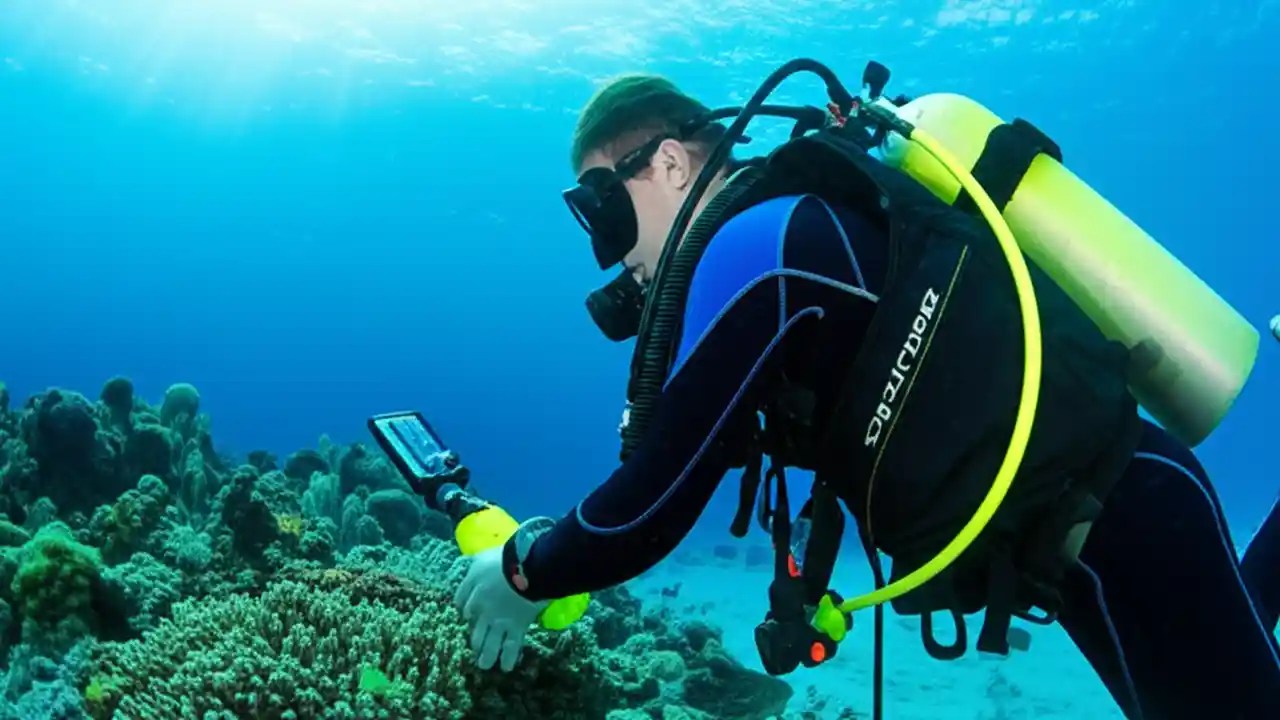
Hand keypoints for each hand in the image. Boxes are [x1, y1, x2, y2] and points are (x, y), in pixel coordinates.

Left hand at [453, 545, 548, 671]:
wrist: (525, 569)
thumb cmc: (506, 558)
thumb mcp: (483, 556)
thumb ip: (475, 564)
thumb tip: (469, 564)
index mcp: (472, 588)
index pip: (461, 603)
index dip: (464, 610)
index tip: (468, 614)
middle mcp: (481, 608)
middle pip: (473, 628)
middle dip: (474, 640)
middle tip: (474, 647)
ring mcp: (497, 620)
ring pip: (488, 642)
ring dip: (486, 655)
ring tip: (484, 665)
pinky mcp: (516, 627)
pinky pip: (511, 646)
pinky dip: (509, 657)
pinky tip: (506, 667)